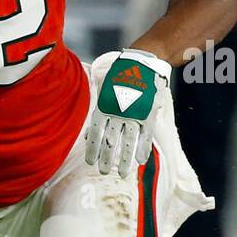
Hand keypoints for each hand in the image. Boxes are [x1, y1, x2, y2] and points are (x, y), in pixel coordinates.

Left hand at [84, 49, 171, 177]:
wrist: (141, 63)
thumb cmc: (118, 76)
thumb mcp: (102, 88)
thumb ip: (97, 107)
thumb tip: (88, 126)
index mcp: (103, 107)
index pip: (95, 133)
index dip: (92, 148)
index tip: (89, 163)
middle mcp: (117, 113)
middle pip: (110, 141)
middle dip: (107, 158)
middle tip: (104, 172)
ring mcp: (133, 114)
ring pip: (127, 141)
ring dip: (124, 159)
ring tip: (122, 174)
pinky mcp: (148, 113)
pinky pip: (146, 134)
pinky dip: (143, 148)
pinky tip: (141, 161)